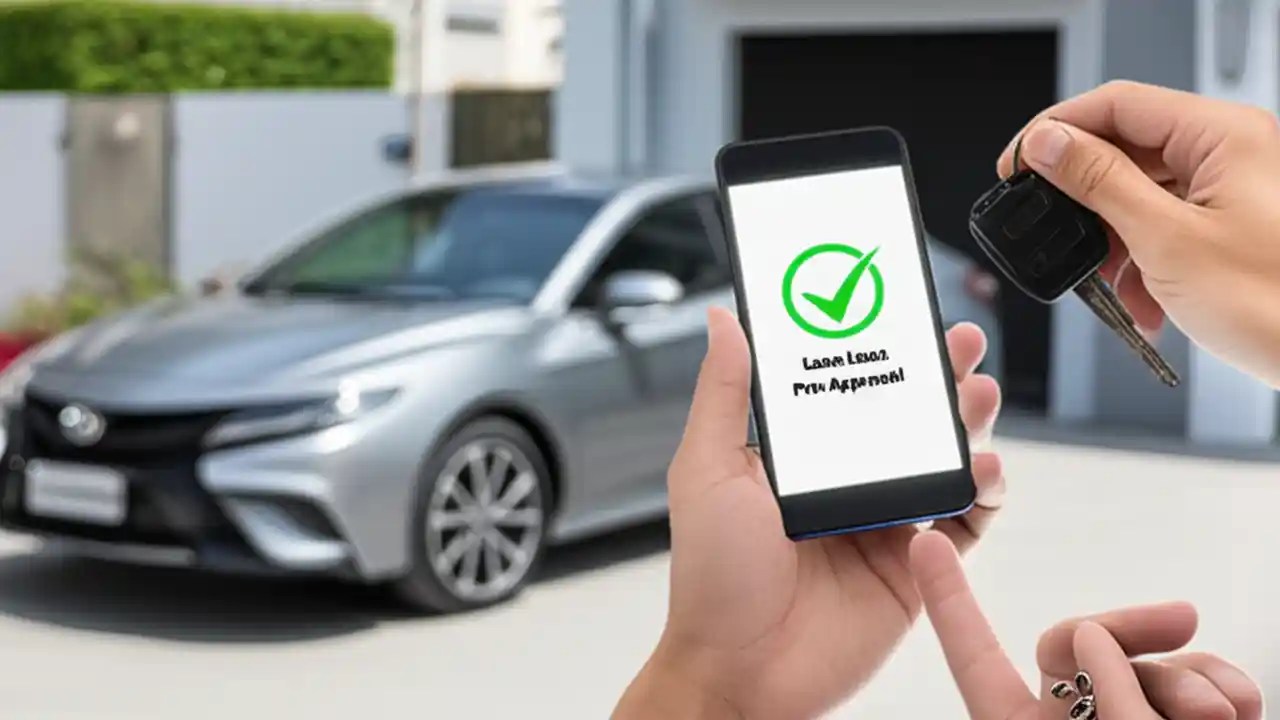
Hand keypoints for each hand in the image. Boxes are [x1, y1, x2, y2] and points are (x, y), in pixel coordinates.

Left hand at [612, 308, 1002, 718]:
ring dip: (970, 426)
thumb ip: (724, 393)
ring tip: (979, 398)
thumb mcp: (707, 471)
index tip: (902, 313)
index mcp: (798, 456)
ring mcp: (883, 522)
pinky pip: (964, 523)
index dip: (878, 351)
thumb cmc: (711, 577)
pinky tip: (984, 473)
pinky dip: (985, 495)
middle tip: (959, 345)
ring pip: (944, 461)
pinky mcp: (914, 566)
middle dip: (939, 377)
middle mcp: (844, 482)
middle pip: (906, 418)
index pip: (847, 388)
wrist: (740, 671)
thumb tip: (724, 318)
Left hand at [910, 531, 1263, 719]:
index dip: (949, 600)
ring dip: (1186, 675)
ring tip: (1224, 712)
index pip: (976, 656)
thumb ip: (1084, 704)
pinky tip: (1242, 705)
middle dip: (1128, 626)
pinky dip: (1217, 686)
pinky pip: (1193, 688)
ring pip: (1142, 664)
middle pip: (1075, 643)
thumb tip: (1091, 640)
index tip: (922, 542)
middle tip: (1183, 620)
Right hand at [997, 80, 1279, 386]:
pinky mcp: (1234, 225)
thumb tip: (1049, 145)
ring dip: (1113, 240)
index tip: (1019, 164)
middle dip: (1086, 198)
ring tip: (1108, 280)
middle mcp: (1233, 152)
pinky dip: (1142, 260)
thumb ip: (1099, 184)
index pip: (1118, 104)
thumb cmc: (1278, 305)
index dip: (1057, 130)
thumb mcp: (1166, 241)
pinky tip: (1142, 297)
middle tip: (1053, 230)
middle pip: (1127, 149)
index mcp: (1224, 136)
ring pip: (1143, 193)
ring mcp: (1235, 188)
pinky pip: (1167, 224)